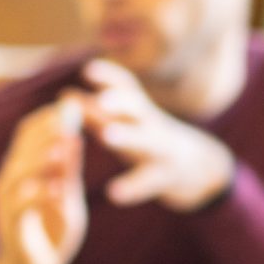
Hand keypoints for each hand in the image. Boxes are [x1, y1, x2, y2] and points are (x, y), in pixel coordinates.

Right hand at [0, 98, 89, 263]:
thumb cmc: (51, 233)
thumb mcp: (67, 198)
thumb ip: (69, 171)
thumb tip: (75, 136)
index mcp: (22, 169)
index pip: (28, 133)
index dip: (48, 118)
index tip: (72, 103)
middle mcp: (9, 179)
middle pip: (23, 146)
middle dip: (46, 131)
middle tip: (69, 116)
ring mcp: (6, 201)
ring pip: (19, 171)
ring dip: (40, 159)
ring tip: (62, 149)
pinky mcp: (10, 224)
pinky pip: (20, 205)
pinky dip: (39, 195)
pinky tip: (57, 189)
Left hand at [75, 59, 235, 212]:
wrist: (198, 168)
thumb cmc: (148, 141)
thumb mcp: (127, 124)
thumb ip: (96, 111)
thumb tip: (65, 94)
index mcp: (139, 111)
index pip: (126, 87)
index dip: (109, 77)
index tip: (89, 70)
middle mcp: (151, 125)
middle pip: (137, 108)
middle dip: (119, 101)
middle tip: (101, 100)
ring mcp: (161, 149)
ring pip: (145, 140)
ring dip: (128, 136)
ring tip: (108, 135)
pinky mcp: (166, 176)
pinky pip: (149, 180)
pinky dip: (132, 187)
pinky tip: (114, 193)